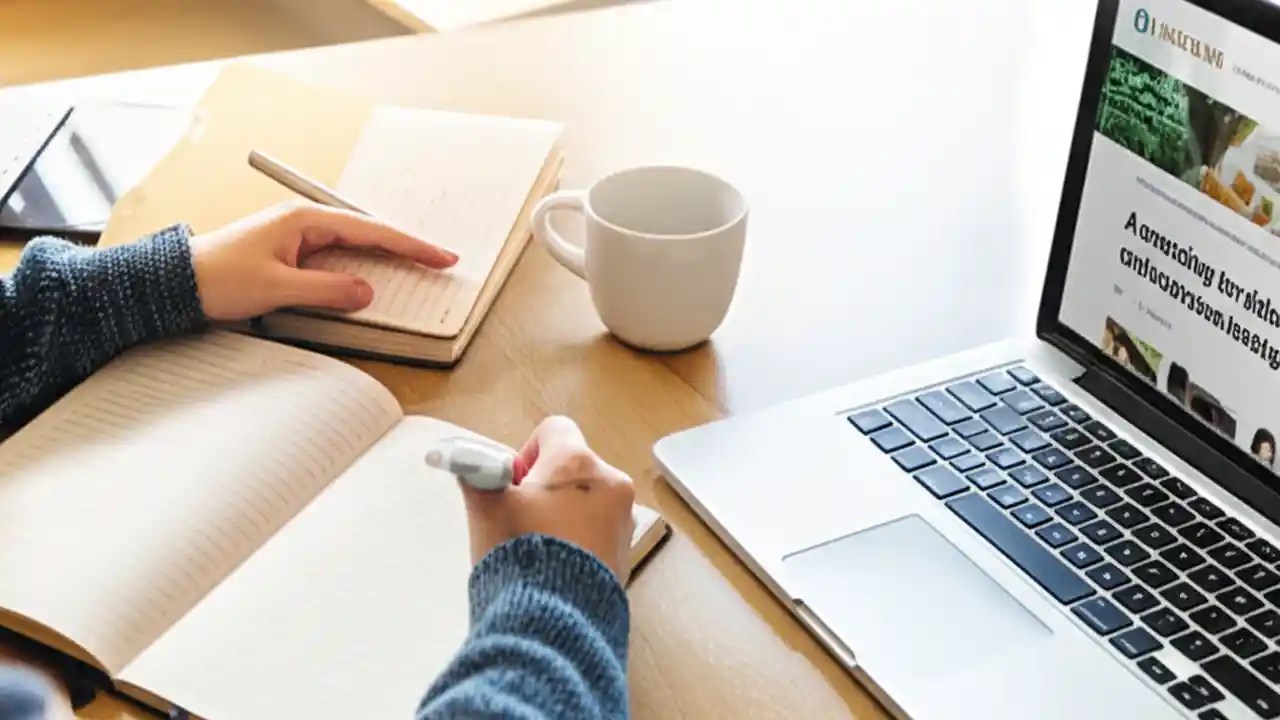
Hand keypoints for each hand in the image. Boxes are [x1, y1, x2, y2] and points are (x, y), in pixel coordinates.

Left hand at [189, 201, 457, 320]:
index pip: (370, 232)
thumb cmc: (216, 277)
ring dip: (383, 258)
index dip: (410, 246)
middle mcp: (302, 223)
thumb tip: (367, 291)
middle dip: (405, 248)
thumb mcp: (277, 288)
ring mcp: (295, 238)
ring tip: (416, 268)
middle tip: (440, 262)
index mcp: (303, 220)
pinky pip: (335, 260)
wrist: (172, 282)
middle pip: (367, 235)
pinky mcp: (288, 256)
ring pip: (353, 248)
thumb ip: (327, 291)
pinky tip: (371, 280)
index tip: (440, 256)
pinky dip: (359, 269)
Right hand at [461, 416, 636, 580]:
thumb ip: (478, 476)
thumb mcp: (486, 508)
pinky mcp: (626, 554)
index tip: (514, 486)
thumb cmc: (520, 551)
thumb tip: (471, 465)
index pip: (554, 430)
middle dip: (545, 488)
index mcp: (579, 462)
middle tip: (520, 520)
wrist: (554, 617)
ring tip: (538, 548)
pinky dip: (578, 541)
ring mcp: (624, 520)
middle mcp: (611, 483)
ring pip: (586, 501)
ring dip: (563, 514)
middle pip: (572, 468)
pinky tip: (556, 568)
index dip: (528, 452)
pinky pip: (597, 533)